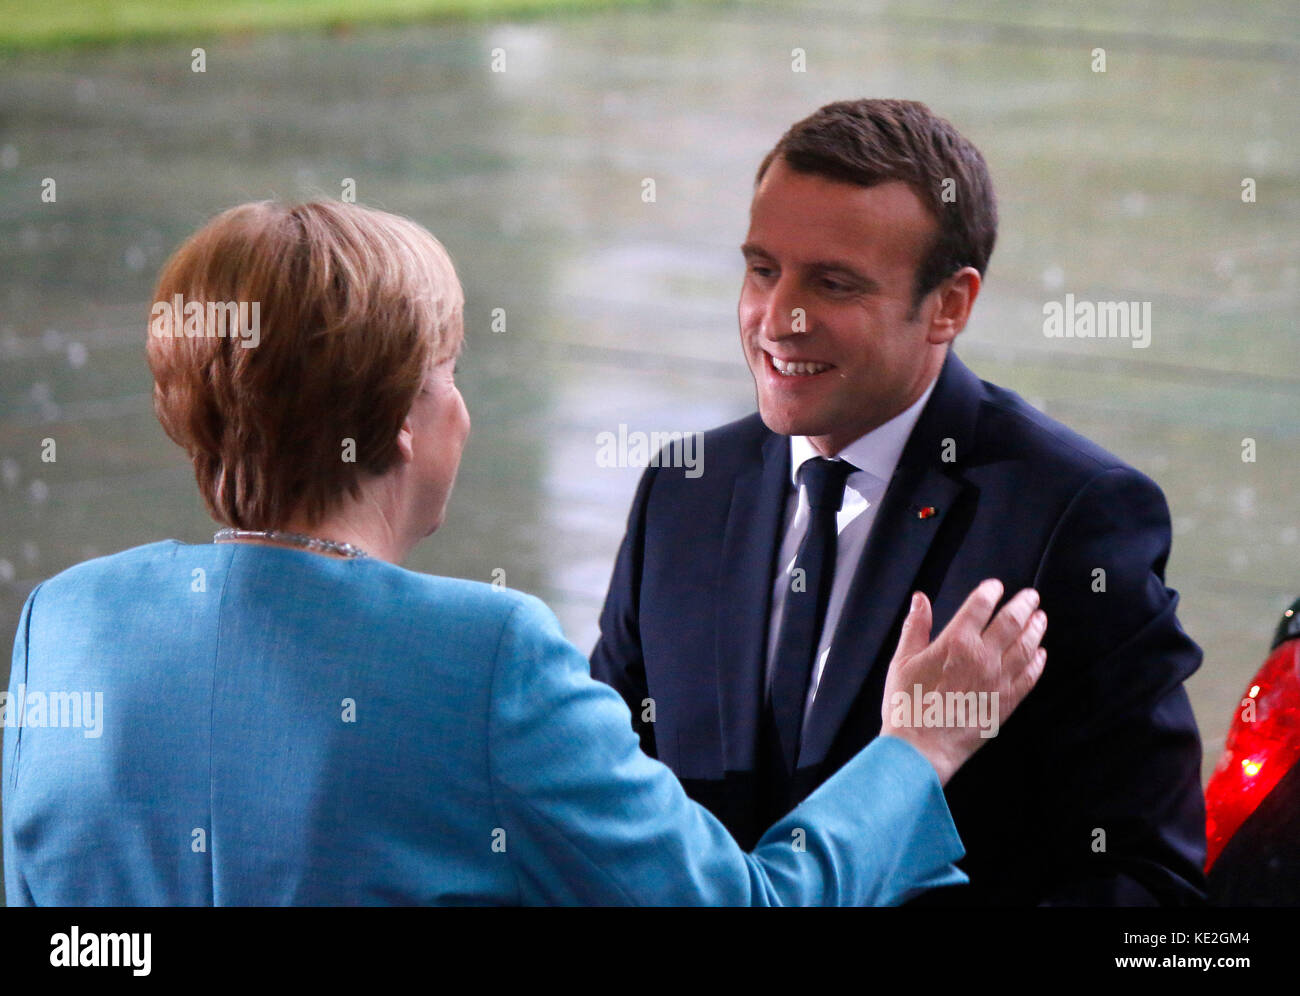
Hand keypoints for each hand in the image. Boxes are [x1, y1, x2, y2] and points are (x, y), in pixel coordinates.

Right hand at [880, 579, 1046, 784]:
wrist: (920, 747)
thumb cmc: (906, 704)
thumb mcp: (902, 660)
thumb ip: (915, 627)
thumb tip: (920, 599)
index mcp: (955, 642)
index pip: (980, 606)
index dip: (990, 591)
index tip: (995, 586)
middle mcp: (982, 657)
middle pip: (1011, 622)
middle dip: (1023, 604)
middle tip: (1031, 596)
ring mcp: (998, 681)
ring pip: (1026, 647)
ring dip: (1035, 629)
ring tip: (1040, 618)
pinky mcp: (1006, 703)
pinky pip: (1029, 678)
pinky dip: (1037, 663)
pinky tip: (1040, 654)